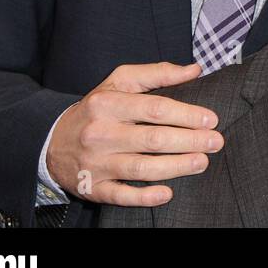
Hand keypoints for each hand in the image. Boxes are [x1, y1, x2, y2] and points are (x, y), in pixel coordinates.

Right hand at [46, 61, 220, 206]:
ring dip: (176, 167)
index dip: (187, 114)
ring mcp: (96, 163)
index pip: (155, 108)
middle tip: (215, 142)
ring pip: (140, 168)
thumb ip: (158, 73)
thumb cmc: (97, 108)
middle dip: (189, 141)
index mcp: (108, 103)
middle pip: (153, 139)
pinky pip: (120, 195)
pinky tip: (167, 193)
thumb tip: (195, 70)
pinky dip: (144, 197)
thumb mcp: (120, 81)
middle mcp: (101, 133)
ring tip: (201, 162)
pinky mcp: (92, 187)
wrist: (51, 140)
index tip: (212, 119)